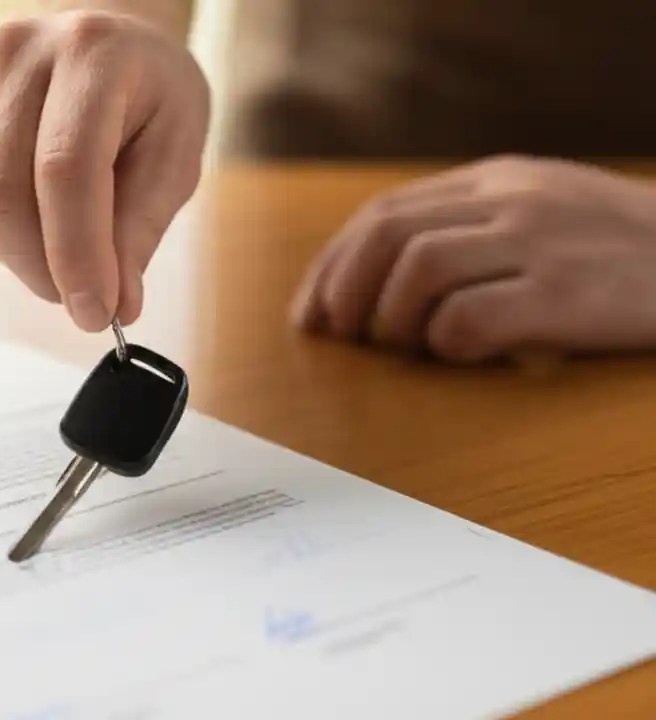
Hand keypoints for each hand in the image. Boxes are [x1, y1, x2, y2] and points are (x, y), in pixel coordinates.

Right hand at [0, 10, 209, 330]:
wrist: (97, 45)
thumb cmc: (143, 99)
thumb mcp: (174, 154)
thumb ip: (142, 227)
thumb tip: (116, 306)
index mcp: (90, 52)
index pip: (65, 169)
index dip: (77, 255)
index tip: (96, 313)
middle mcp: (12, 52)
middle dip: (39, 269)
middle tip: (79, 291)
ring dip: (6, 258)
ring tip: (50, 238)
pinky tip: (14, 218)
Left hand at [290, 155, 655, 362]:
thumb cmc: (615, 250)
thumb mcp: (540, 209)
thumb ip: (465, 226)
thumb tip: (366, 278)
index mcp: (495, 180)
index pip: (384, 214)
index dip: (333, 266)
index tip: (312, 312)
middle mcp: (510, 202)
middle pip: (386, 235)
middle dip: (344, 290)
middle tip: (340, 336)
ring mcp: (539, 243)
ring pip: (417, 268)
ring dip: (391, 317)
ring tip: (406, 346)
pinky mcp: (566, 294)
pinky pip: (470, 316)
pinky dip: (445, 342)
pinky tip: (460, 354)